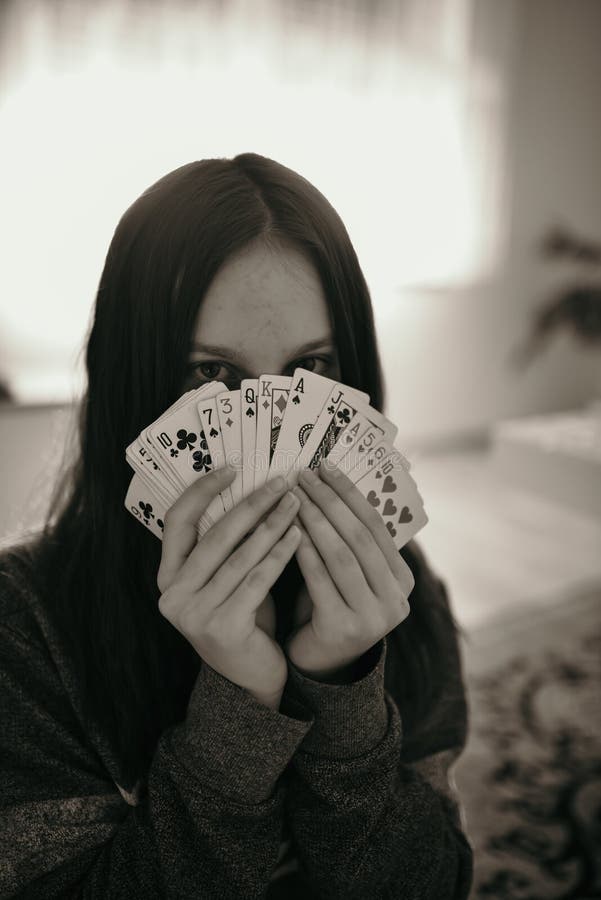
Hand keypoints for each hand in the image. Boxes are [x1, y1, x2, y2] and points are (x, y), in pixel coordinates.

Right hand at [157, 467, 300, 705]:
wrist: (251, 680)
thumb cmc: (243, 617)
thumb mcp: (226, 579)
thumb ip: (228, 545)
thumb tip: (255, 489)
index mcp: (167, 576)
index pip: (176, 520)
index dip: (202, 491)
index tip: (232, 468)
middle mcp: (172, 594)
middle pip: (215, 535)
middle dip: (252, 504)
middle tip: (281, 483)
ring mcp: (194, 613)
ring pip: (240, 556)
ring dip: (272, 524)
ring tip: (296, 503)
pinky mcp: (222, 628)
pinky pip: (257, 580)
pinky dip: (279, 554)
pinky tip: (298, 535)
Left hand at [283, 460, 414, 681]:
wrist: (317, 664)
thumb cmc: (327, 605)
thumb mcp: (347, 573)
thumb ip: (347, 539)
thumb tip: (328, 479)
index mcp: (402, 579)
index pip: (376, 524)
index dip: (349, 492)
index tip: (324, 466)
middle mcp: (396, 598)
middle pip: (359, 537)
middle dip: (329, 502)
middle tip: (303, 476)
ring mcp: (375, 617)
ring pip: (341, 555)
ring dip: (315, 521)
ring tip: (292, 497)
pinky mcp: (345, 629)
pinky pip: (321, 580)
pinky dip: (304, 551)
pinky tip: (287, 530)